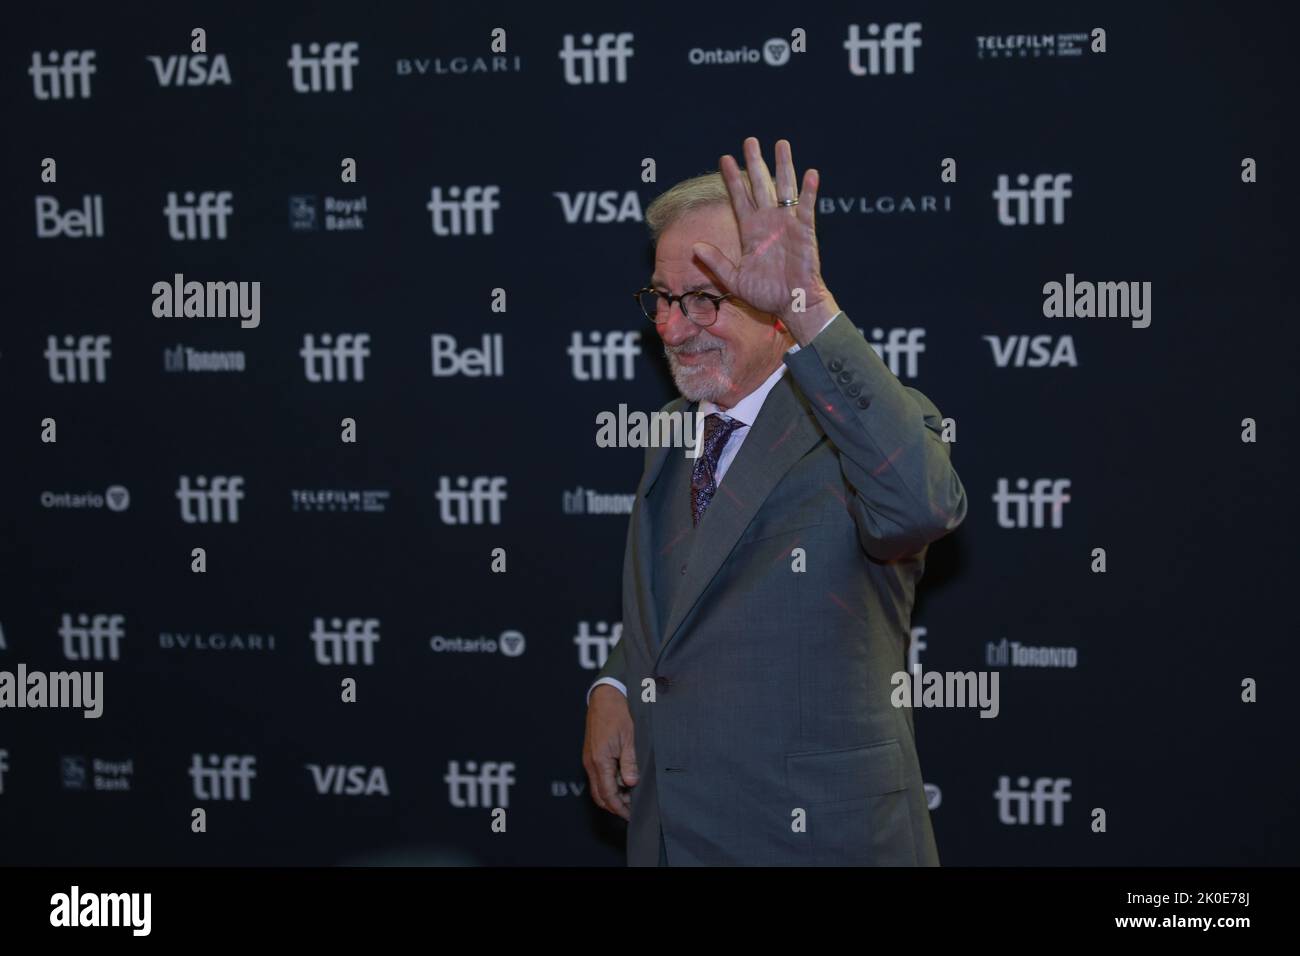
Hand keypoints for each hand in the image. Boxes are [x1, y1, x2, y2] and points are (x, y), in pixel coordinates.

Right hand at [582, 684, 637, 819]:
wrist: (605, 697)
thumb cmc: (618, 714)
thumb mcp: (630, 738)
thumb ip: (629, 763)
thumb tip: (630, 784)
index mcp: (600, 760)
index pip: (608, 794)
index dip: (620, 808)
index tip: (631, 815)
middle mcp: (591, 762)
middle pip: (599, 795)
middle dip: (614, 806)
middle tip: (631, 810)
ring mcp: (589, 759)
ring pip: (598, 786)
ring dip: (612, 795)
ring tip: (630, 796)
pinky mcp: (591, 754)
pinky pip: (598, 776)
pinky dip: (609, 783)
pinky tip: (623, 781)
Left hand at [691, 137, 838, 344]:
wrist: (792, 304)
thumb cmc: (765, 295)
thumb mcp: (734, 280)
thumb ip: (716, 262)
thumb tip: (695, 247)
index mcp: (751, 231)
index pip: (739, 198)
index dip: (732, 179)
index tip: (724, 159)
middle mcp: (768, 222)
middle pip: (760, 185)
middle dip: (755, 163)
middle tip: (750, 141)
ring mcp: (787, 224)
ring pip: (785, 188)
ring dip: (783, 166)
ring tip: (781, 144)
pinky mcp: (805, 231)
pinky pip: (807, 207)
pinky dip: (809, 191)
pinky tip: (811, 173)